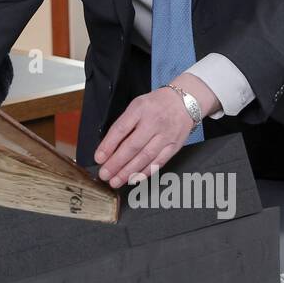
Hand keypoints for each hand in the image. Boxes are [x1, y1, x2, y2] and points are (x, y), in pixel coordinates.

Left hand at [94, 74, 217, 188]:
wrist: (184, 101)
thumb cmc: (156, 104)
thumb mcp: (137, 105)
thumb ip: (124, 124)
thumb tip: (108, 147)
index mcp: (140, 109)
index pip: (121, 129)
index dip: (108, 145)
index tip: (99, 158)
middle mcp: (153, 122)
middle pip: (133, 146)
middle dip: (116, 163)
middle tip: (104, 174)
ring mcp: (166, 135)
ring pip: (145, 157)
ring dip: (129, 172)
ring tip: (116, 181)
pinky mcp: (174, 146)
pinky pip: (158, 162)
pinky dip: (145, 172)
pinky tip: (134, 179)